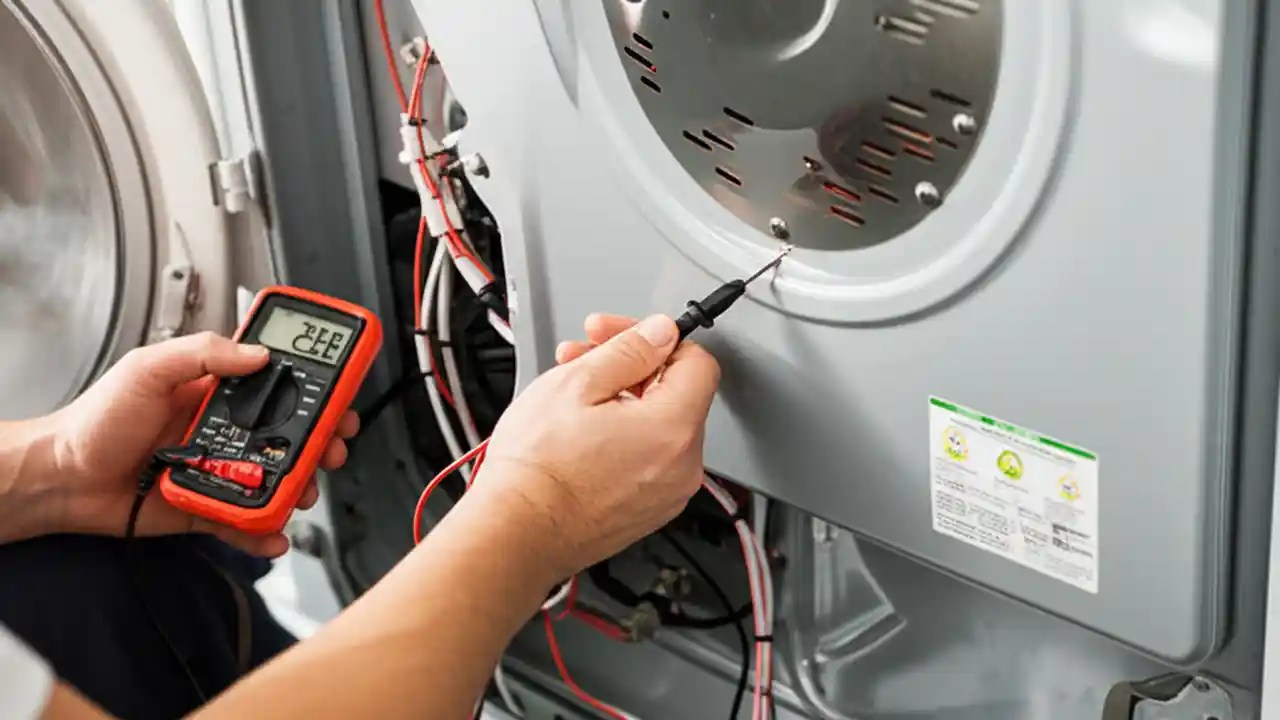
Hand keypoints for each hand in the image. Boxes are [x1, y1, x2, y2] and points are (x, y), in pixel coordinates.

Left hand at [47, 332, 358, 556]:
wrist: (61, 479)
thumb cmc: (95, 421)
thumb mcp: (147, 369)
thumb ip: (203, 353)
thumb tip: (257, 353)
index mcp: (218, 391)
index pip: (280, 385)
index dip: (317, 389)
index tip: (341, 393)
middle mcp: (226, 430)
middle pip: (292, 436)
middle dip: (323, 443)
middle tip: (334, 447)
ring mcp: (220, 469)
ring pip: (277, 481)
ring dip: (300, 488)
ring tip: (303, 491)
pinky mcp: (209, 507)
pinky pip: (246, 522)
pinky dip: (266, 532)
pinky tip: (275, 532)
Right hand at [475, 314, 719, 579]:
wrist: (515, 534)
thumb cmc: (537, 470)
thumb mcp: (577, 384)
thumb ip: (629, 351)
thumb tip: (660, 334)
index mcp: (673, 429)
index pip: (698, 364)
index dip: (659, 340)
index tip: (628, 336)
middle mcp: (682, 466)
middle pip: (676, 395)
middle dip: (630, 368)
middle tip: (583, 358)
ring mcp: (667, 494)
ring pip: (659, 427)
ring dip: (622, 401)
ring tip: (572, 398)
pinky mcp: (648, 511)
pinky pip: (648, 460)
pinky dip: (623, 438)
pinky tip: (582, 433)